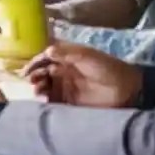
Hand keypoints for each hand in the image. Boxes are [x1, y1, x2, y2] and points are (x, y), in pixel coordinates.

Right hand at [20, 42, 142, 107]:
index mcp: (67, 58)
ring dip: (38, 88)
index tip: (27, 70)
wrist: (127, 90)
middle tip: (32, 81)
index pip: (45, 58)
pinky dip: (45, 102)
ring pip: (44, 87)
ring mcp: (66, 88)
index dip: (35, 62)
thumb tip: (46, 51)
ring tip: (38, 92)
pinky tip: (44, 102)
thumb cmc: (107, 68)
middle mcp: (63, 72)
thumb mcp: (88, 56)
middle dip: (34, 76)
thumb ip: (67, 53)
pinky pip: (52, 102)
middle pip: (42, 73)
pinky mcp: (70, 103)